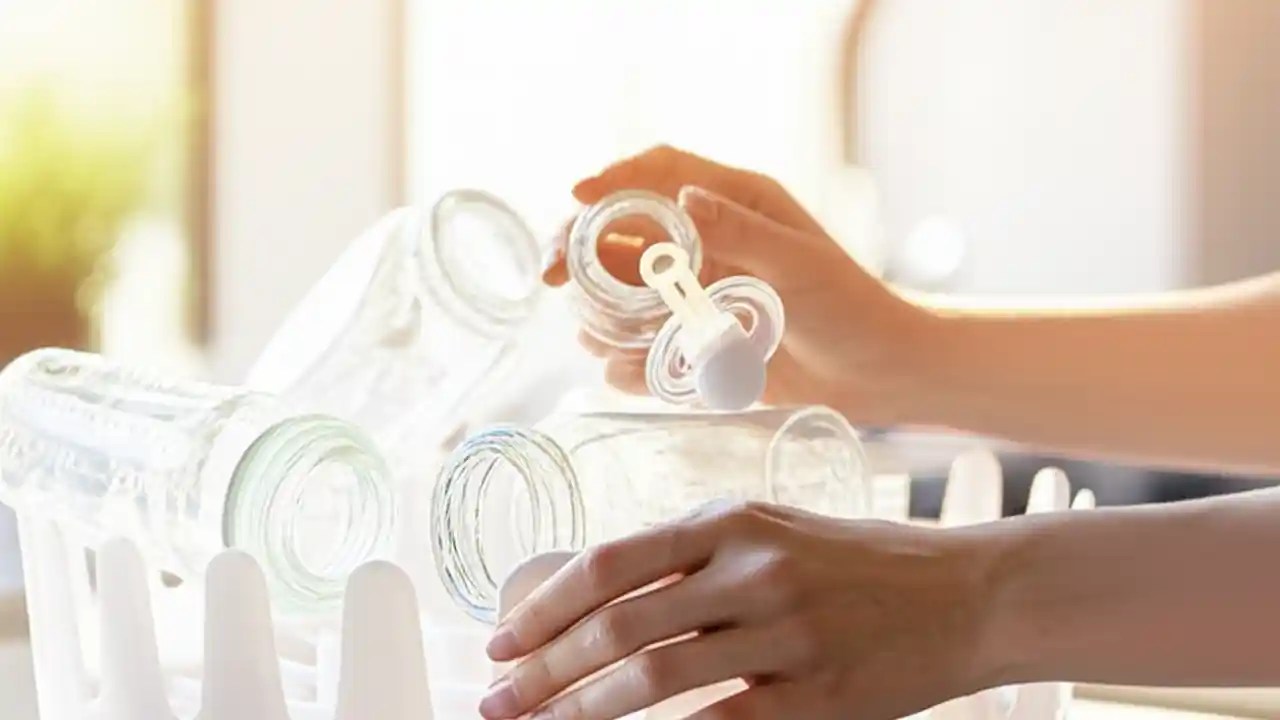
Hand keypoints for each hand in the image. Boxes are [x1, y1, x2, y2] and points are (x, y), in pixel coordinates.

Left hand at [480, 501, 999, 719]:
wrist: (966, 592)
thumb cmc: (860, 560)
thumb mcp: (774, 527)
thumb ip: (696, 552)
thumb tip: (605, 595)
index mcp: (730, 520)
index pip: (610, 562)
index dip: (544, 606)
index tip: (502, 641)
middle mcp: (751, 568)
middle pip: (619, 623)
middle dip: (545, 669)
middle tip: (499, 700)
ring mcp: (786, 631)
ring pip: (655, 676)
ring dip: (583, 710)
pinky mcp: (818, 693)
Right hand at [545, 145, 937, 424]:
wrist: (878, 373)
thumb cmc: (851, 307)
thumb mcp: (798, 262)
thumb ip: (740, 232)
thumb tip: (685, 198)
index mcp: (732, 204)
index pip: (658, 174)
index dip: (613, 180)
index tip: (576, 196)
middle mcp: (705, 244)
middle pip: (620, 234)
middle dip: (578, 254)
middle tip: (553, 280)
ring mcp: (695, 295)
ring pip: (619, 296)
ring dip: (601, 318)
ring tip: (610, 343)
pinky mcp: (695, 342)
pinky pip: (641, 349)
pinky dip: (628, 364)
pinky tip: (633, 376)